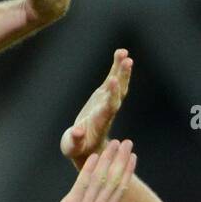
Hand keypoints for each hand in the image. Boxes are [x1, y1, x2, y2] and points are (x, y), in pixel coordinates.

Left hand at [49, 139, 134, 201]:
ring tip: (114, 143)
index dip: (127, 171)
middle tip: (128, 143)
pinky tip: (95, 156)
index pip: (119, 189)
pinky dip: (89, 170)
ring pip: (101, 179)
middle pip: (113, 180)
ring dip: (108, 159)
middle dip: (121, 160)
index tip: (133, 158)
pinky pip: (82, 185)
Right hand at [61, 49, 132, 168]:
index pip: (110, 106)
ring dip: (121, 69)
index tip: (114, 80)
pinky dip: (116, 67)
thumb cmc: (77, 148)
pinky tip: (121, 53)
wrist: (88, 148)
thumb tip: (77, 131)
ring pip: (118, 84)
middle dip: (122, 77)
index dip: (113, 94)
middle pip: (119, 93)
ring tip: (124, 53)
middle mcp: (107, 110)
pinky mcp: (103, 96)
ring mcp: (107, 102)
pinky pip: (112, 80)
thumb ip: (74, 139)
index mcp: (100, 121)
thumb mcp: (72, 147)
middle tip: (127, 61)